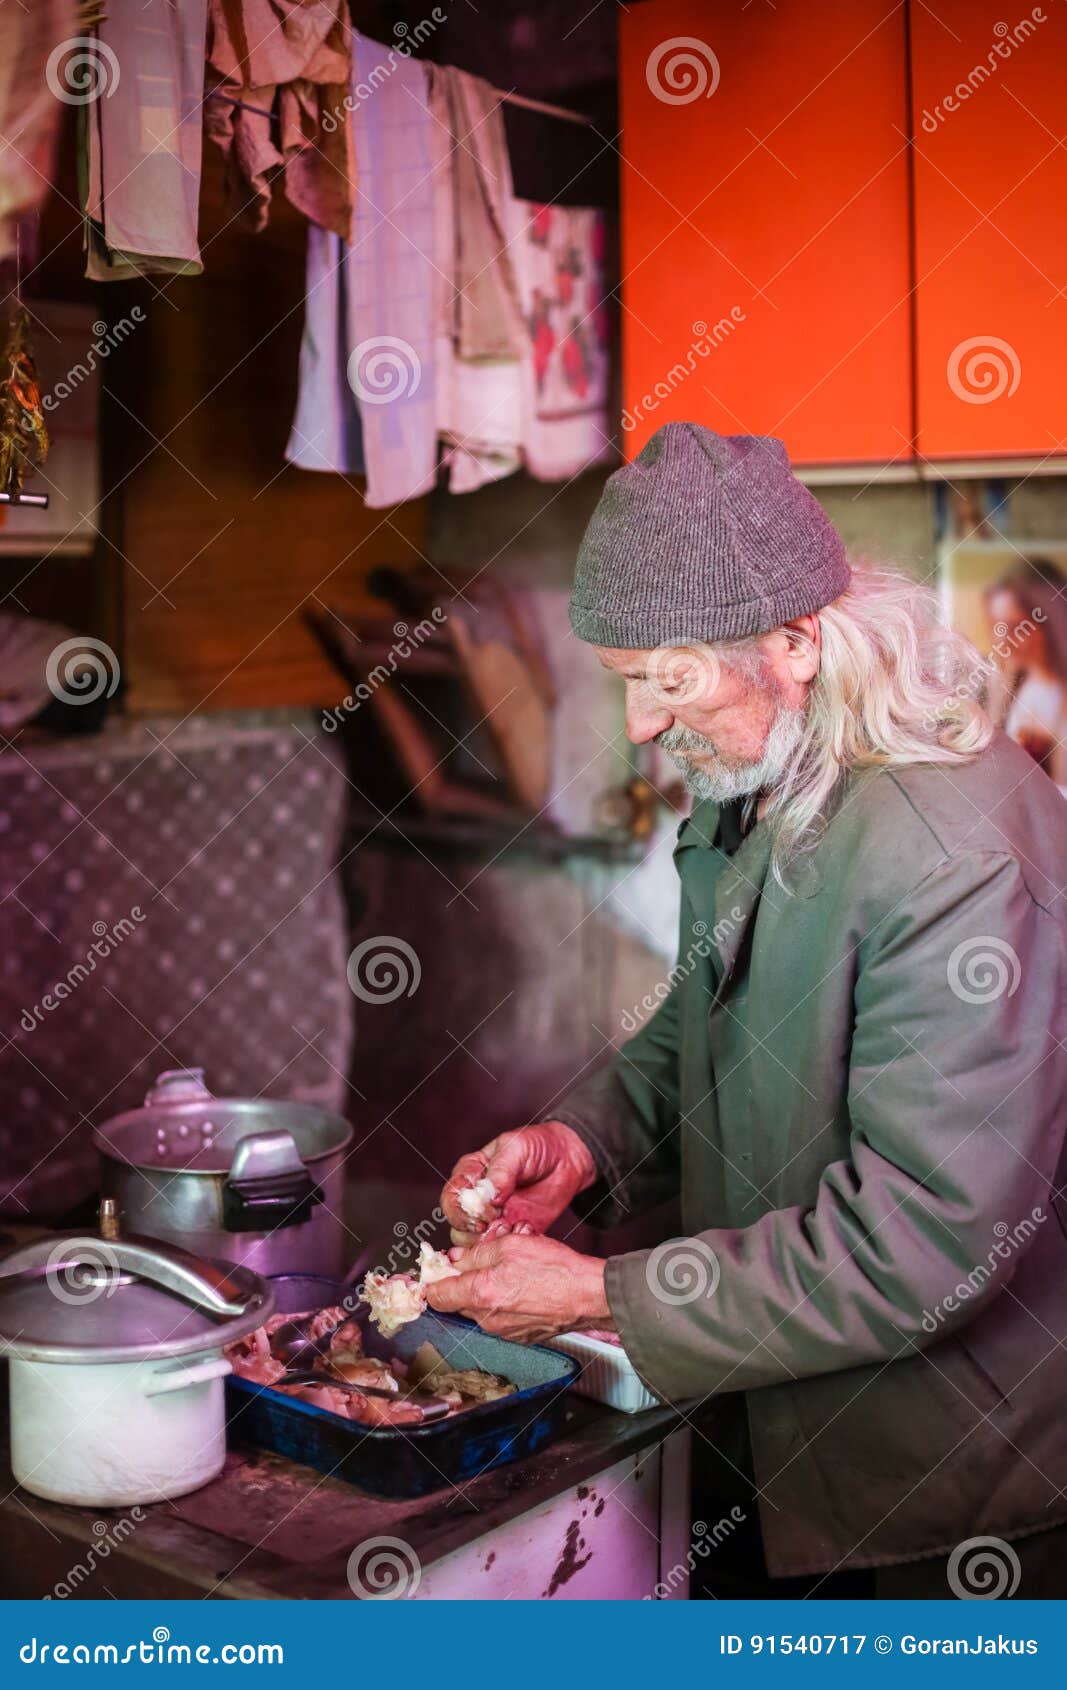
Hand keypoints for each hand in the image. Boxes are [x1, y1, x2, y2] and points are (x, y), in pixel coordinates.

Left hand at [424, 1232, 612, 1344]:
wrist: (588, 1296)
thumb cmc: (555, 1269)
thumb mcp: (510, 1245)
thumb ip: (475, 1254)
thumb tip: (455, 1259)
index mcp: (480, 1295)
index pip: (436, 1296)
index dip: (434, 1281)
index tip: (438, 1270)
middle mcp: (487, 1320)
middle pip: (458, 1303)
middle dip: (463, 1283)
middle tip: (479, 1262)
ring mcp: (504, 1332)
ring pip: (479, 1311)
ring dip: (485, 1293)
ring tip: (508, 1273)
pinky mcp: (520, 1338)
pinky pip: (500, 1320)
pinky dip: (503, 1305)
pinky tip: (522, 1289)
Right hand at [441, 1122, 597, 1245]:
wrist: (567, 1160)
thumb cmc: (537, 1147)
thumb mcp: (517, 1149)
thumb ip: (500, 1171)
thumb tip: (488, 1195)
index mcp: (471, 1174)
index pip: (451, 1198)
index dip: (460, 1211)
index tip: (482, 1214)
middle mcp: (477, 1199)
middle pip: (458, 1226)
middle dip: (476, 1230)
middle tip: (500, 1222)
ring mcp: (494, 1217)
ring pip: (475, 1243)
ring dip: (493, 1240)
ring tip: (514, 1226)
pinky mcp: (512, 1231)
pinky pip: (502, 1248)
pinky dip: (512, 1245)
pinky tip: (527, 1229)